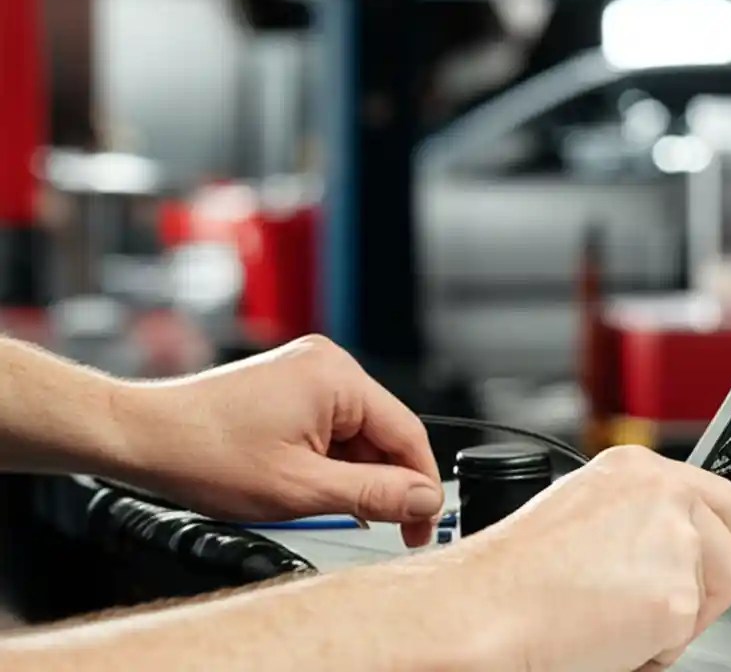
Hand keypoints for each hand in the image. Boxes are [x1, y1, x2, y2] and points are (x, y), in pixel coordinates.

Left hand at [115, 334, 442, 547]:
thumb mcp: (301, 489)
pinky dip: (332, 461)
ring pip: (358, 434)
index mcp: (337, 377)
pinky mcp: (290, 385)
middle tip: (388, 530)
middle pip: (384, 433)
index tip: (424, 525)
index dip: (421, 485)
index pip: (407, 433)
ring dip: (355, 474)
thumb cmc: (204, 453)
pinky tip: (319, 489)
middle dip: (385, 482)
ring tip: (332, 509)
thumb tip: (426, 500)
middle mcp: (328, 364)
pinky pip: (333, 426)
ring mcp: (308, 372)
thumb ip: (375, 495)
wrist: (141, 436)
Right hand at [444, 444, 730, 671]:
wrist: (484, 608)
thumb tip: (659, 546)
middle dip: (706, 586)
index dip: (710, 544)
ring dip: (673, 622)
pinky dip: (651, 654)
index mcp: (638, 469)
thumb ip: (633, 518)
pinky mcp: (677, 597)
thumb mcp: (583, 513)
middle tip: (660, 610)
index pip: (716, 501)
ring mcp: (676, 543)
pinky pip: (684, 641)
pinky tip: (606, 640)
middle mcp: (664, 493)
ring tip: (611, 622)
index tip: (701, 567)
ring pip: (711, 597)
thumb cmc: (512, 574)